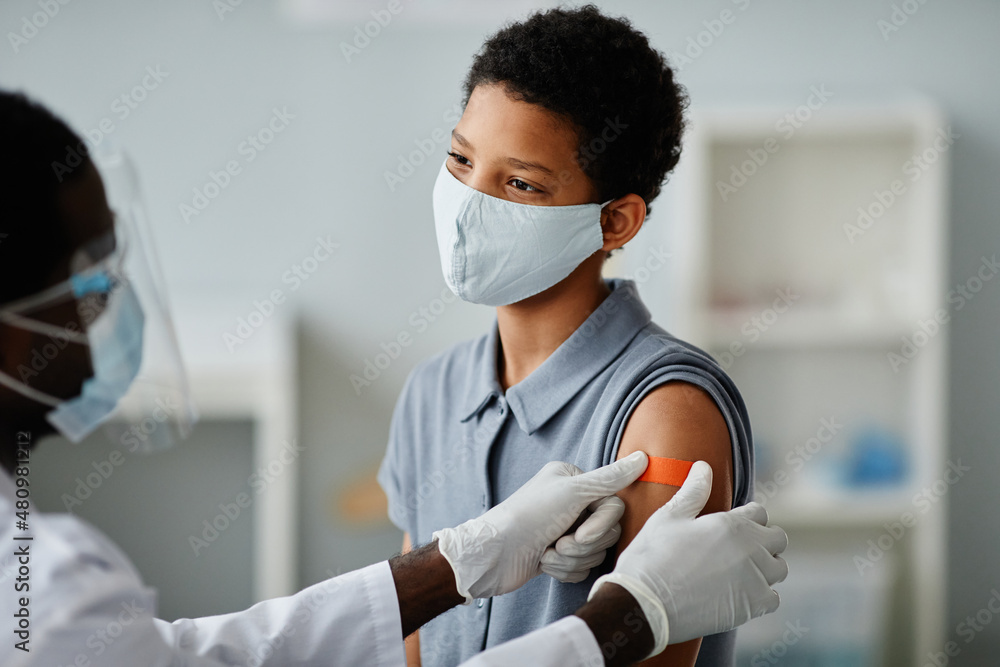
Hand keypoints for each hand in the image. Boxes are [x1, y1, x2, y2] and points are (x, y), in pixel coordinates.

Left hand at [433, 451, 648, 600]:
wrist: (496, 556)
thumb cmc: (530, 516)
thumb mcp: (572, 492)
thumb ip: (610, 478)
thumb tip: (643, 458)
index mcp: (573, 481)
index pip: (613, 505)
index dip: (600, 525)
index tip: (580, 534)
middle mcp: (570, 502)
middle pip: (607, 530)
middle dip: (583, 545)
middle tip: (560, 543)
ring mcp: (564, 529)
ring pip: (595, 552)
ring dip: (571, 559)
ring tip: (547, 553)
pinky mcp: (559, 555)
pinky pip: (582, 568)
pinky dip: (564, 570)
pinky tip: (543, 563)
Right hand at [589, 461, 787, 658]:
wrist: (645, 603)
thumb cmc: (652, 557)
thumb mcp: (669, 517)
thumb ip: (693, 492)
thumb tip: (703, 467)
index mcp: (732, 525)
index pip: (759, 513)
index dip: (746, 517)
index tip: (732, 526)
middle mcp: (751, 550)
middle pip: (777, 539)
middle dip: (762, 539)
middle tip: (737, 547)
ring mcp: (755, 580)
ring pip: (778, 568)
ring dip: (765, 566)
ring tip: (740, 571)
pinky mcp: (752, 607)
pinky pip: (773, 598)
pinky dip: (761, 595)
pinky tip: (740, 593)